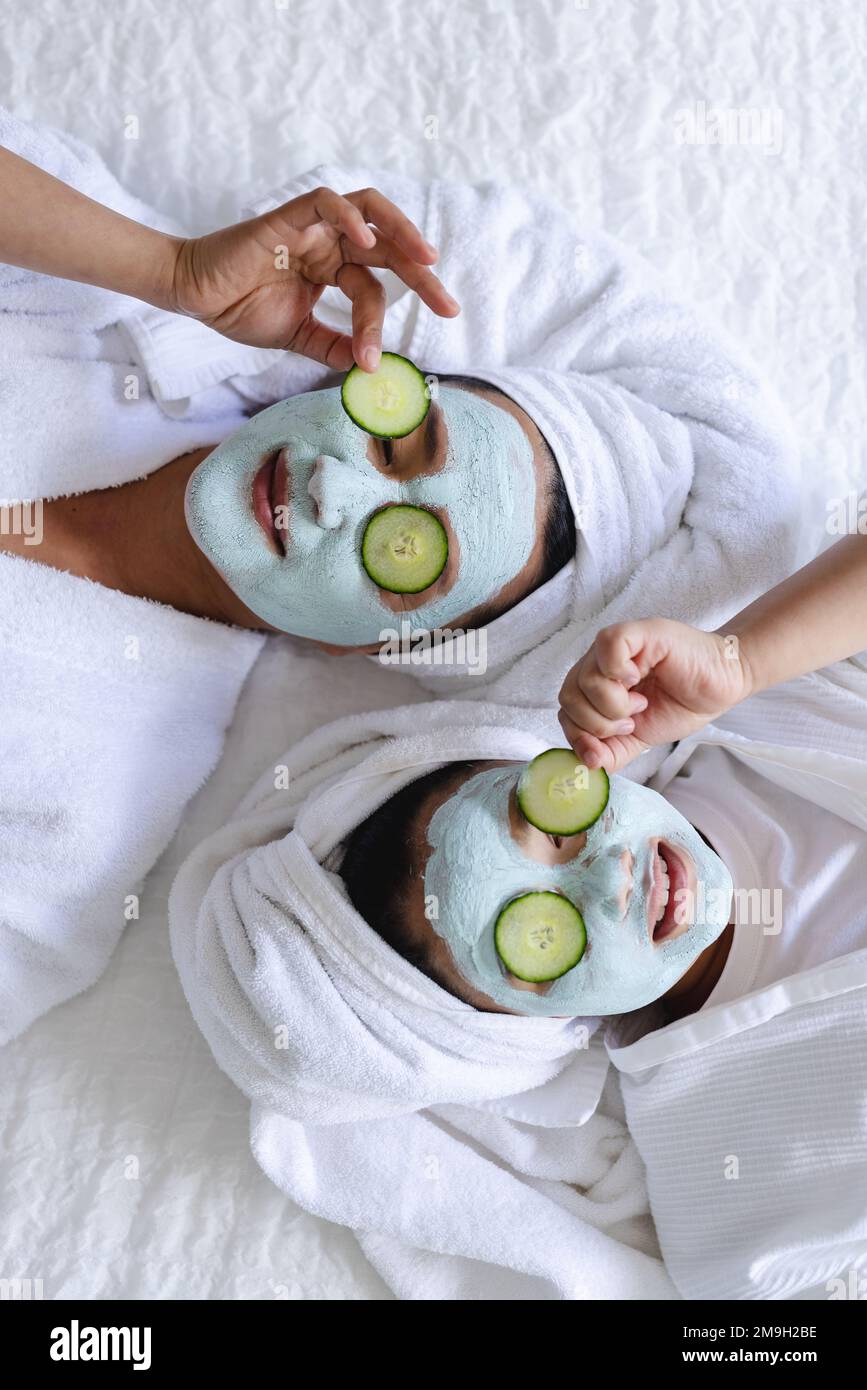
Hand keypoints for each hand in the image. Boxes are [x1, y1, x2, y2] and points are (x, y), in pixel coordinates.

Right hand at [169, 184, 459, 368]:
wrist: (197, 297)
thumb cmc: (241, 309)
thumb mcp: (299, 336)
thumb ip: (335, 346)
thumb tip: (371, 366)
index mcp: (333, 269)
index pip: (373, 289)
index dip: (380, 325)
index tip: (379, 361)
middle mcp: (329, 244)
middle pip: (388, 247)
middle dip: (422, 275)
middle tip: (448, 306)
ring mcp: (311, 227)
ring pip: (370, 210)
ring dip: (402, 231)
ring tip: (426, 260)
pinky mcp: (287, 215)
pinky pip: (327, 203)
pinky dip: (350, 217)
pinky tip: (366, 242)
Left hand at [558, 619, 753, 771]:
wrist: (723, 684)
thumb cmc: (681, 703)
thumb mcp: (639, 739)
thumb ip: (612, 753)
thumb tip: (589, 765)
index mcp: (595, 689)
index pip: (566, 713)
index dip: (582, 735)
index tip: (614, 742)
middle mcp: (598, 665)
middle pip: (568, 698)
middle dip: (599, 723)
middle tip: (631, 720)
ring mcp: (614, 648)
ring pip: (584, 679)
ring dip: (613, 704)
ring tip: (641, 702)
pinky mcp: (636, 632)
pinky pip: (606, 646)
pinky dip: (619, 671)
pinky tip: (638, 677)